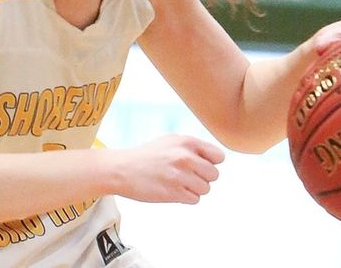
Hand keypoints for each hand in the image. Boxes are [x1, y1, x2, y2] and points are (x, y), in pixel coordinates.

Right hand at [107, 135, 224, 204]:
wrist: (121, 169)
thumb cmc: (146, 156)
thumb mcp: (170, 141)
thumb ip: (192, 147)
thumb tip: (215, 159)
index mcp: (186, 142)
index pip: (219, 157)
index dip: (210, 163)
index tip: (198, 166)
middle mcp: (185, 157)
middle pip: (214, 175)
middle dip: (202, 178)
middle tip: (186, 177)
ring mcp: (179, 175)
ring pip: (205, 189)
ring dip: (194, 189)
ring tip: (177, 183)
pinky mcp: (173, 192)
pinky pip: (194, 200)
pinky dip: (186, 198)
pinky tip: (172, 191)